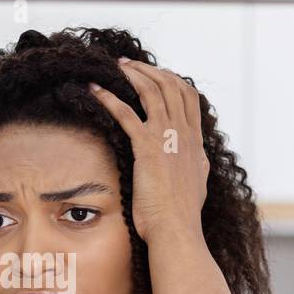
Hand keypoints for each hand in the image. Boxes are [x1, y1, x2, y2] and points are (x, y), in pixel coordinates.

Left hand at [88, 59, 207, 245]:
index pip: (189, 97)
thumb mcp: (196, 184)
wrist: (176, 229)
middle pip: (171, 86)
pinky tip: (95, 90)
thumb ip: (195, 165)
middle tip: (129, 64)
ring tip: (115, 67)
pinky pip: (126, 113)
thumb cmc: (181, 215)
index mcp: (195, 142)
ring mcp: (167, 138)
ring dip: (132, 75)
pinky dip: (109, 98)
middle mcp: (183, 134)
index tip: (156, 74)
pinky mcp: (147, 147)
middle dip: (149, 70)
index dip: (172, 79)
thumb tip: (197, 159)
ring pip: (151, 92)